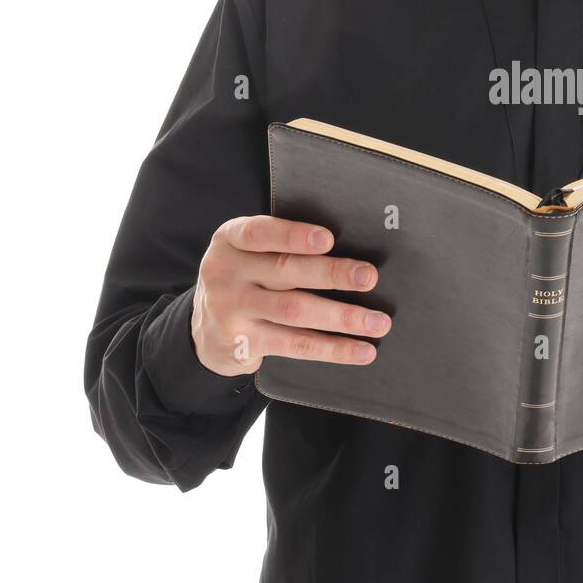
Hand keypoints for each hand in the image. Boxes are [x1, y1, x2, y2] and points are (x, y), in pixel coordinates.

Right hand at [191, 214, 390, 377]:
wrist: (205, 331)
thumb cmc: (246, 279)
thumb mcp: (249, 254)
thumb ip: (282, 246)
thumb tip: (350, 249)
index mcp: (230, 240)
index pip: (259, 233)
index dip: (293, 235)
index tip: (328, 239)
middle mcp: (226, 272)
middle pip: (285, 271)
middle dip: (332, 273)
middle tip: (369, 277)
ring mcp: (232, 310)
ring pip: (295, 311)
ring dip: (343, 317)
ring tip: (378, 321)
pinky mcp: (244, 343)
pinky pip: (296, 345)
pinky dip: (333, 348)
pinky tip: (361, 350)